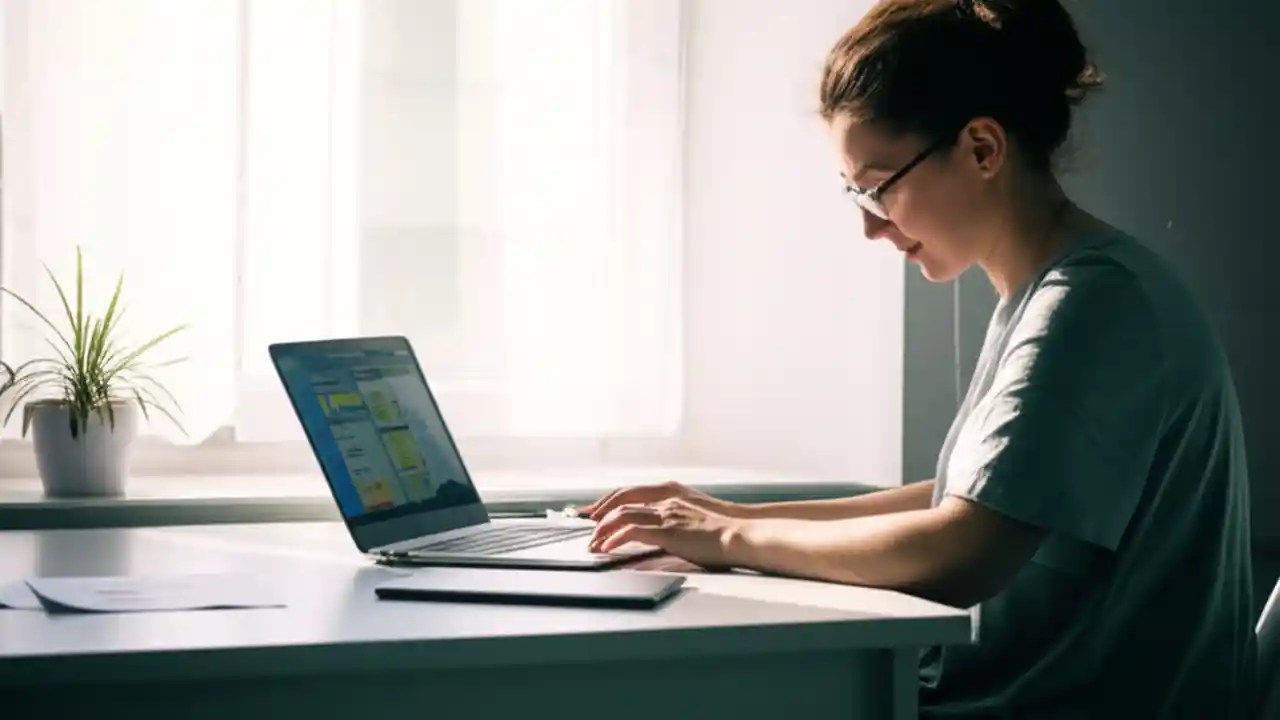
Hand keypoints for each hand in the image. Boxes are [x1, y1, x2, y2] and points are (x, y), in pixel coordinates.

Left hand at [587, 498, 745, 569]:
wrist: (745, 532)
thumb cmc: (728, 527)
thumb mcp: (697, 511)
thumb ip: (677, 512)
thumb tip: (662, 526)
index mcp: (673, 490)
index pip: (632, 490)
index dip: (609, 499)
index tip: (595, 509)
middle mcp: (666, 498)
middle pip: (621, 497)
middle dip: (600, 511)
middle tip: (588, 524)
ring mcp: (666, 514)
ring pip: (621, 514)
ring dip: (603, 529)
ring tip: (593, 543)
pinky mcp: (668, 532)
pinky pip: (631, 531)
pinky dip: (614, 539)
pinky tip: (607, 548)